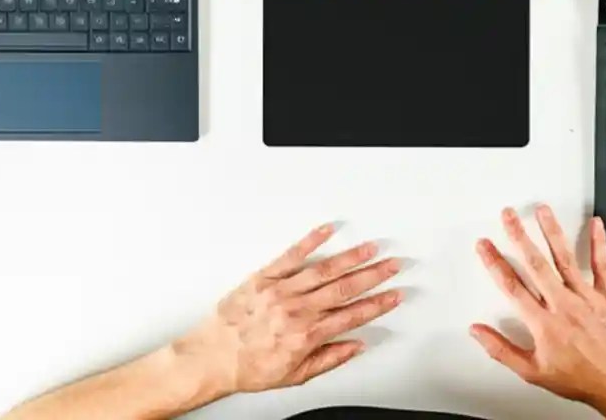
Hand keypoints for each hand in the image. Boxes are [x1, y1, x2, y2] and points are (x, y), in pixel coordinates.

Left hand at [171, 223, 403, 401]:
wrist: (213, 357)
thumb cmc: (249, 366)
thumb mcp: (295, 374)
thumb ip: (330, 359)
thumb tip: (354, 346)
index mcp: (307, 335)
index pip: (352, 316)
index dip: (377, 305)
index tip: (393, 296)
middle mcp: (296, 310)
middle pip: (344, 289)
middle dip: (373, 276)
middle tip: (392, 266)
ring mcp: (281, 291)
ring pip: (324, 270)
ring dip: (351, 258)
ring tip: (370, 249)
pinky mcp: (264, 277)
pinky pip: (291, 256)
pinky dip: (310, 241)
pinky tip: (327, 231)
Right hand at [470, 206, 605, 419]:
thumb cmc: (580, 379)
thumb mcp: (532, 372)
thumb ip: (501, 349)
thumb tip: (478, 332)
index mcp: (543, 324)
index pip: (512, 286)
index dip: (495, 263)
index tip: (485, 246)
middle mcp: (564, 306)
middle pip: (536, 264)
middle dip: (519, 236)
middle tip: (508, 216)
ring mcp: (587, 298)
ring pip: (565, 258)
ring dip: (551, 232)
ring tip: (542, 211)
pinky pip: (602, 266)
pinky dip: (599, 244)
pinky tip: (595, 225)